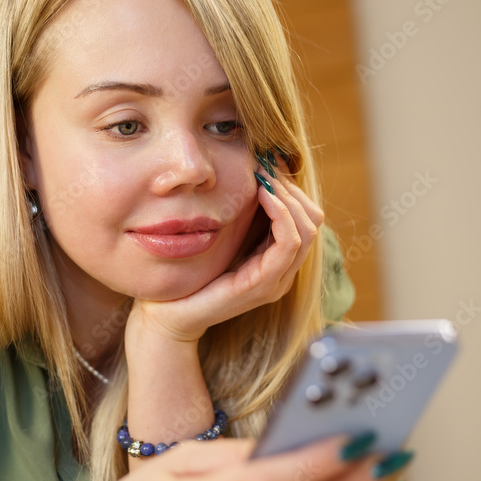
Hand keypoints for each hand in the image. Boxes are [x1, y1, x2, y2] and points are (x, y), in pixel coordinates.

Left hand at [130, 150, 323, 343]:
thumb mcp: (220, 237)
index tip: (268, 164)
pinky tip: (263, 195)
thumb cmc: (189, 274)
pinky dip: (280, 214)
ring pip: (307, 229)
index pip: (305, 217)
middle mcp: (283, 272)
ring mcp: (277, 281)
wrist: (168, 315)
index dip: (290, 187)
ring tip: (263, 177)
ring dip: (287, 196)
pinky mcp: (264, 285)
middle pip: (312, 220)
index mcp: (276, 261)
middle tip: (265, 167)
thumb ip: (239, 217)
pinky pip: (288, 244)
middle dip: (291, 188)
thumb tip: (252, 175)